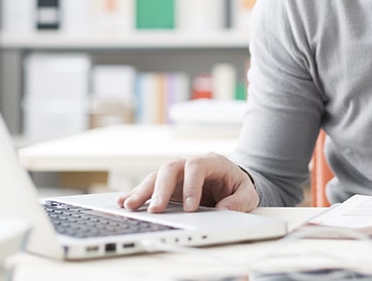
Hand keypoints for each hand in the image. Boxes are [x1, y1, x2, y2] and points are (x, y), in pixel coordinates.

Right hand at [116, 152, 258, 213]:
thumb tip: (224, 210)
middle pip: (170, 169)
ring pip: (155, 177)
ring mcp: (176, 174)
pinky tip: (123, 201)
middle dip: (160, 189)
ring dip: (142, 191)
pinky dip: (136, 193)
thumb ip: (240, 201)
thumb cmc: (237, 185)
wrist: (230, 181)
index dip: (191, 185)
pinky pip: (149, 186)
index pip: (196, 167)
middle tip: (155, 210)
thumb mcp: (248, 193)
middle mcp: (188, 164)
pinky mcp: (166, 185)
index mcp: (210, 162)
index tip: (190, 208)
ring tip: (130, 206)